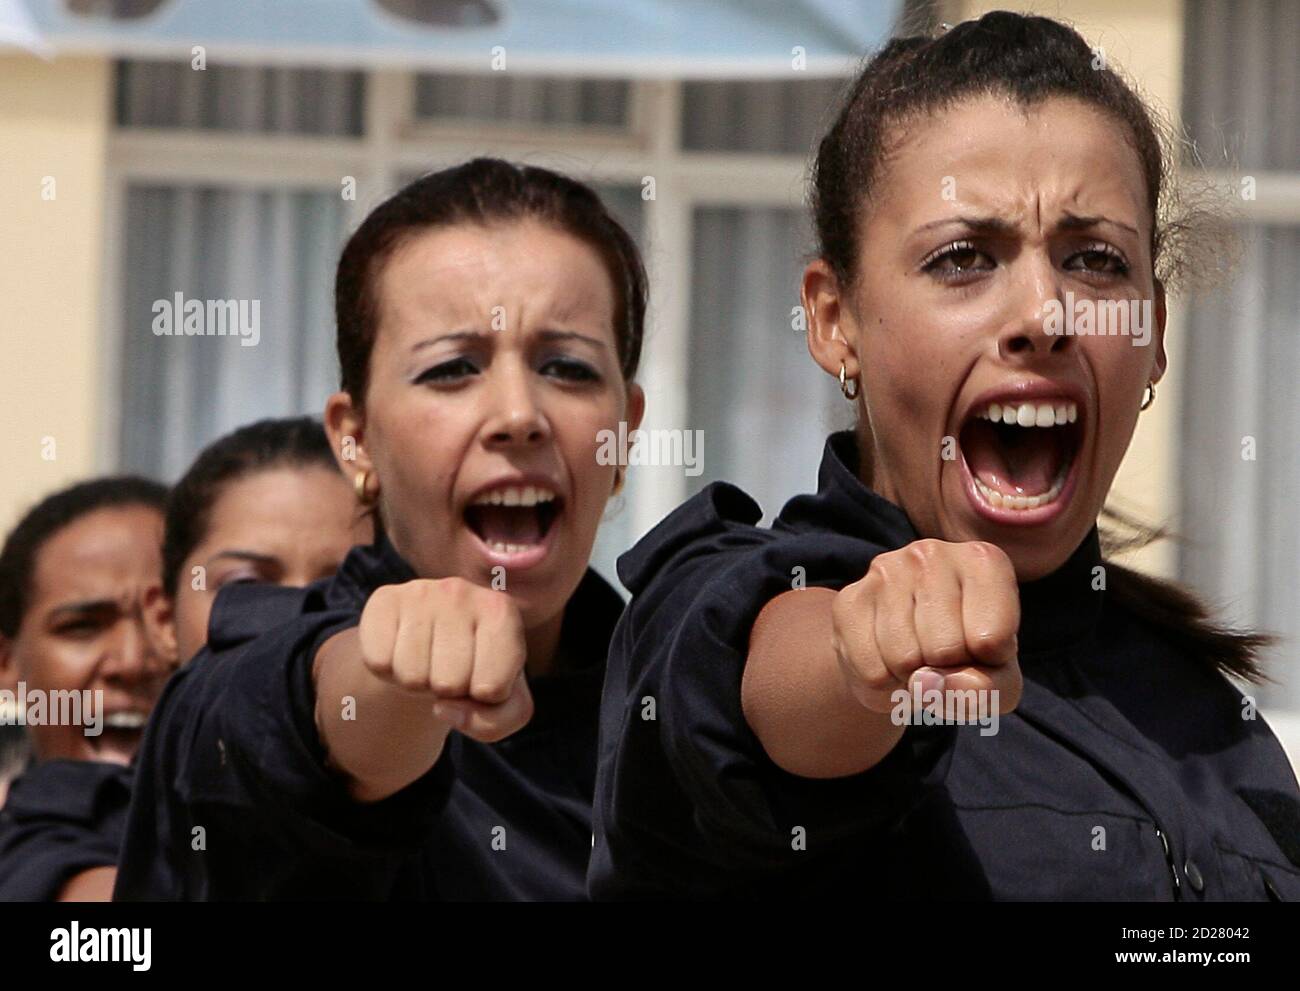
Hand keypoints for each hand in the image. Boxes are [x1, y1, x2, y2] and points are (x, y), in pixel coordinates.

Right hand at [357, 578, 532, 741]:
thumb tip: (443, 708)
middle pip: (449, 683)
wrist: (432, 645)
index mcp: (502, 612)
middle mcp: (462, 592)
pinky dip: (387, 670)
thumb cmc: (477, 673)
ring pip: (411, 675)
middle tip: (449, 670)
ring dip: (417, 682)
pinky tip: (402, 650)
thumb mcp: (507, 703)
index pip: (492, 689)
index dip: (485, 697)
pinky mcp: (384, 599)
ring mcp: (421, 592)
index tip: (483, 676)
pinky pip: (379, 661)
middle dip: (449, 691)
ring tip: (427, 661)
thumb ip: (498, 720)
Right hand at [830, 539, 1021, 718]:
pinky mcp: (849, 599)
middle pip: (947, 648)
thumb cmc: (967, 659)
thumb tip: (925, 682)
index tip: (981, 648)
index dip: (988, 664)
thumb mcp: (1000, 681)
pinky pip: (872, 669)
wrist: (907, 658)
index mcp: (984, 561)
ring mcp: (885, 571)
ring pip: (904, 659)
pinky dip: (883, 683)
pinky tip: (888, 659)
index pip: (993, 640)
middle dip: (945, 670)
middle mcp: (933, 553)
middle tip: (942, 657)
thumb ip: (988, 689)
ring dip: (911, 678)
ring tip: (916, 659)